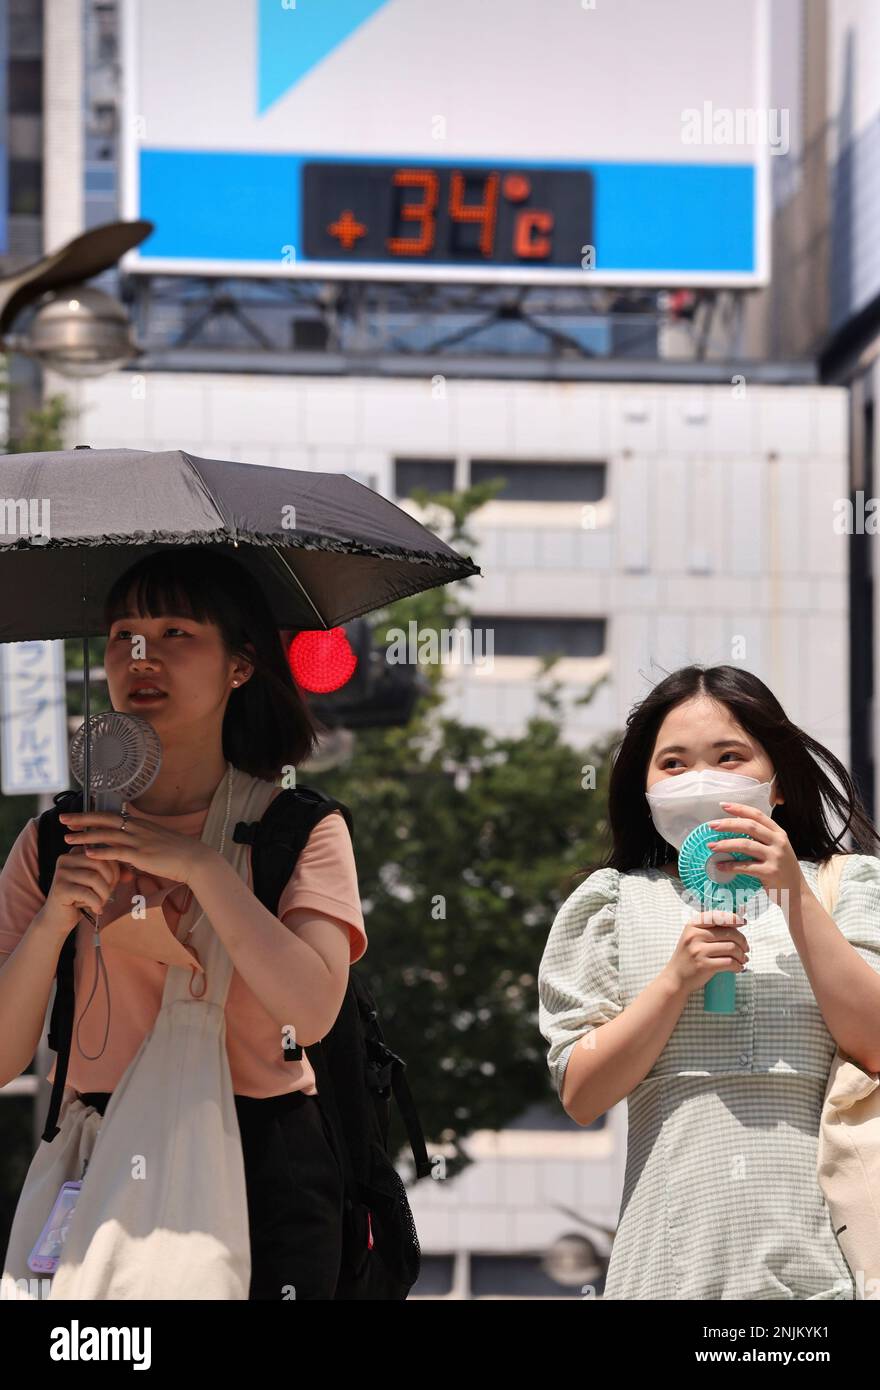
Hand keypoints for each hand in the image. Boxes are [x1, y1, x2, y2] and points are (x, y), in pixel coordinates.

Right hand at [39, 844, 135, 934]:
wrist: (59, 918)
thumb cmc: (82, 898)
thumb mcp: (99, 883)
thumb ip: (113, 874)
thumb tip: (130, 874)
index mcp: (76, 852)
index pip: (104, 853)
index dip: (115, 870)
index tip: (112, 885)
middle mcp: (66, 858)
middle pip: (100, 864)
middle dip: (110, 882)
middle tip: (108, 895)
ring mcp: (61, 873)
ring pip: (94, 878)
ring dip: (104, 894)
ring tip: (102, 903)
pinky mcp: (60, 888)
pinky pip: (86, 893)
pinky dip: (97, 903)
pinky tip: (97, 909)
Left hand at [57, 810, 213, 887]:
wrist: (193, 859)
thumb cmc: (176, 853)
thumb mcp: (155, 843)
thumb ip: (138, 845)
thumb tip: (125, 853)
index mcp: (139, 824)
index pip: (110, 815)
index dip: (91, 815)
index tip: (75, 817)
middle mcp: (136, 828)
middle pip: (104, 819)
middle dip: (81, 819)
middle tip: (63, 820)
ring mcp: (138, 841)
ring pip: (106, 835)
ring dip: (85, 836)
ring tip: (67, 839)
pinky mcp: (141, 855)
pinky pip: (117, 852)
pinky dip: (101, 852)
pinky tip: (88, 854)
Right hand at [664, 909, 750, 996]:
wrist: (675, 978)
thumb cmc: (688, 957)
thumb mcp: (693, 937)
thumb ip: (709, 929)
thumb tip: (736, 923)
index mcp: (693, 925)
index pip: (717, 916)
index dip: (733, 918)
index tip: (743, 922)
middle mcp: (695, 936)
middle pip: (729, 933)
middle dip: (742, 941)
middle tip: (746, 948)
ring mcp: (699, 950)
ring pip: (732, 948)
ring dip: (742, 955)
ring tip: (743, 959)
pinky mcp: (704, 965)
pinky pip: (729, 962)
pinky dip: (738, 966)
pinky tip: (738, 967)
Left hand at [705, 801, 802, 902]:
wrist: (797, 893)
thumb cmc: (782, 869)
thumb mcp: (776, 848)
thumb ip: (762, 837)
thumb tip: (735, 824)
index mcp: (779, 833)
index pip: (758, 815)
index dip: (739, 808)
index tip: (723, 805)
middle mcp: (779, 842)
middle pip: (749, 826)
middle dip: (728, 824)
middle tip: (712, 825)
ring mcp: (776, 857)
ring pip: (745, 845)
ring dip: (725, 844)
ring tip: (712, 846)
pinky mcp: (770, 872)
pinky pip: (745, 866)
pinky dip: (730, 866)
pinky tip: (719, 866)